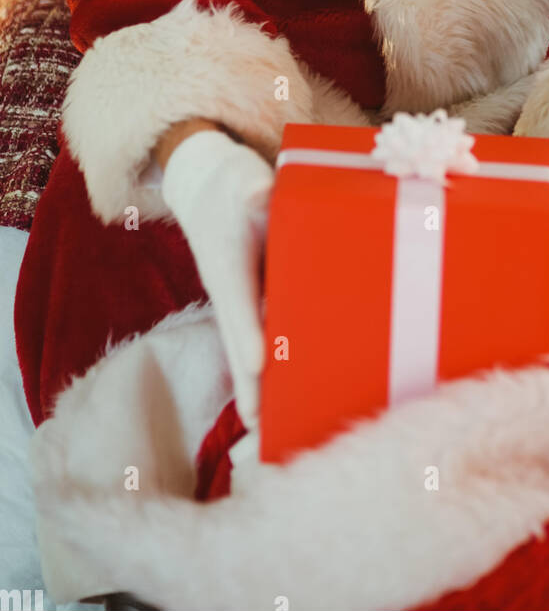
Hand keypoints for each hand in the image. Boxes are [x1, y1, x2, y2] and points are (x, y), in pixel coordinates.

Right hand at [161, 129, 274, 426]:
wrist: (206, 188)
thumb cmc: (233, 185)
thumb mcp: (246, 181)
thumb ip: (256, 194)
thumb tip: (260, 196)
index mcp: (228, 259)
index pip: (238, 299)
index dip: (248, 331)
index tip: (259, 362)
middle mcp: (227, 289)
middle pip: (238, 340)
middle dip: (250, 382)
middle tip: (259, 424)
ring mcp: (233, 301)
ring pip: (243, 349)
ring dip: (256, 387)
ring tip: (270, 429)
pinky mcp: (244, 306)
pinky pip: (253, 343)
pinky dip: (264, 374)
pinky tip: (281, 404)